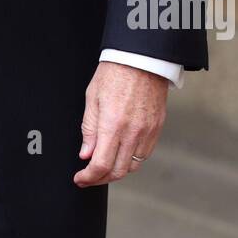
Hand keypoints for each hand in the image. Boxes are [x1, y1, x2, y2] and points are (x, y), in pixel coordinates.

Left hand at [73, 61, 167, 185]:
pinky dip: (131, 160)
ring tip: (104, 167)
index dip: (88, 177)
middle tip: (89, 177)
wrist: (141, 58)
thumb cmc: (114, 73)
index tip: (80, 179)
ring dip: (116, 171)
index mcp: (112, 124)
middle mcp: (132, 132)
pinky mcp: (157, 128)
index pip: (100, 165)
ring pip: (132, 166)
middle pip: (118, 171)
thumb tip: (86, 154)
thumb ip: (89, 129)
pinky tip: (121, 154)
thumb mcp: (92, 98)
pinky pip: (144, 154)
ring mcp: (147, 132)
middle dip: (100, 179)